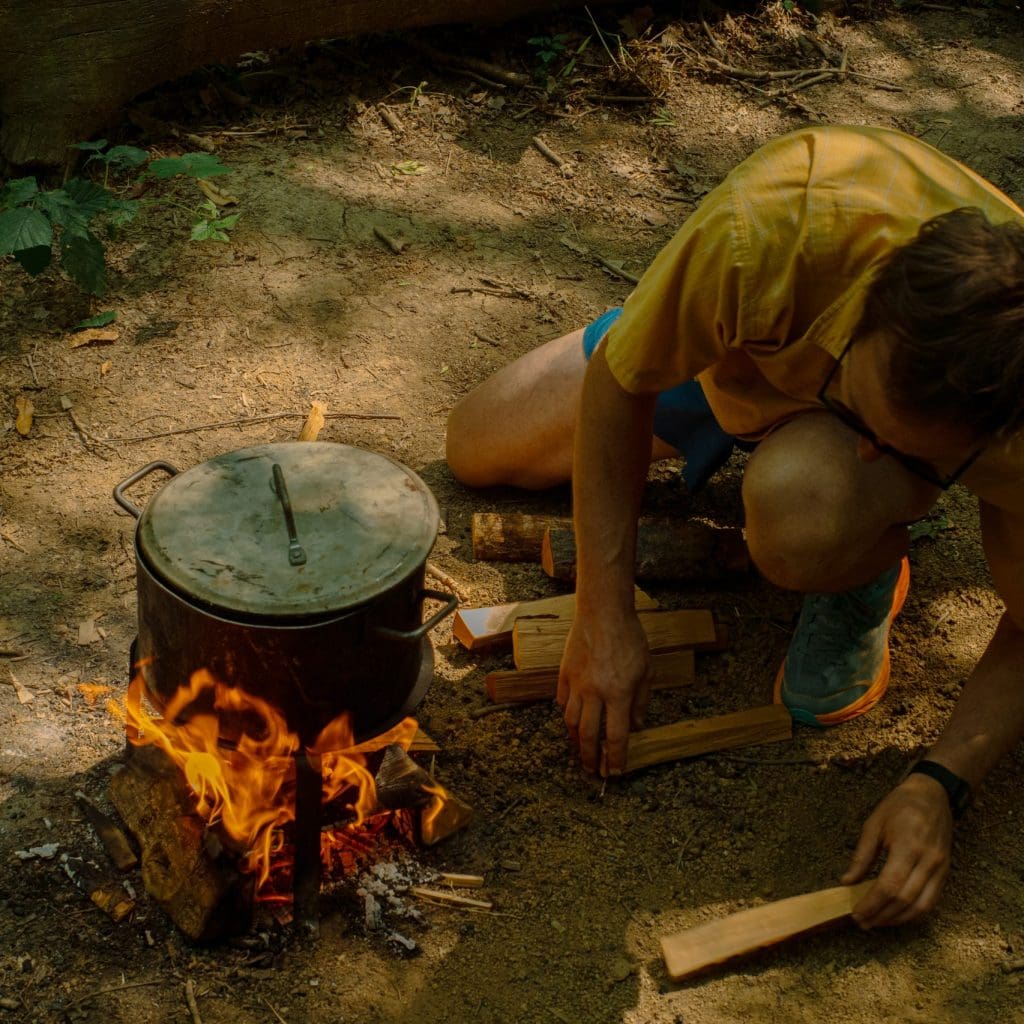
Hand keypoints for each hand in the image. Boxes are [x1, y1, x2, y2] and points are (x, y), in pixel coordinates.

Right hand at [557, 609, 650, 775]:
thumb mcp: (646, 671)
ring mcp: (576, 684)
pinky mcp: (564, 674)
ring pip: (571, 722)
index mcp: (618, 694)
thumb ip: (640, 702)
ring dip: (576, 741)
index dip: (616, 759)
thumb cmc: (629, 639)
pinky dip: (567, 715)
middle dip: (591, 758)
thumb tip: (635, 726)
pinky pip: (563, 701)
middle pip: (589, 736)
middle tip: (593, 771)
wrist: (603, 613)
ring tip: (581, 751)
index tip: (615, 772)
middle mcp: (594, 693)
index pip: (616, 737)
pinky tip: (572, 721)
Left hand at [841, 773, 953, 927]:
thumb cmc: (900, 806)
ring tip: (876, 922)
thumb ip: (862, 856)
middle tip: (862, 923)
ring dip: (897, 919)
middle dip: (881, 916)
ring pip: (921, 906)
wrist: (933, 795)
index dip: (872, 904)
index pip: (889, 886)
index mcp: (907, 846)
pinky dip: (913, 913)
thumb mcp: (873, 824)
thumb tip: (847, 882)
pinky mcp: (946, 873)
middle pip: (904, 900)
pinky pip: (931, 901)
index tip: (856, 913)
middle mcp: (928, 861)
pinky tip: (897, 915)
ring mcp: (940, 869)